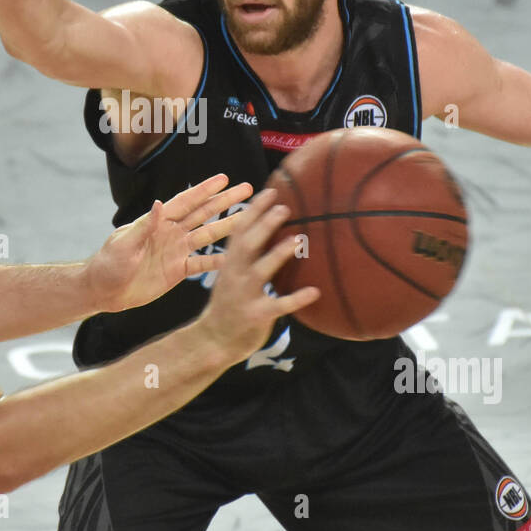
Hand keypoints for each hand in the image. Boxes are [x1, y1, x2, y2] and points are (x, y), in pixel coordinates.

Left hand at [85, 174, 253, 313]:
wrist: (104, 291)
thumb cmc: (108, 264)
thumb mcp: (124, 243)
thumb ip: (144, 226)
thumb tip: (159, 203)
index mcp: (158, 222)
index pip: (185, 202)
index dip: (205, 190)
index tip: (224, 178)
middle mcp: (171, 233)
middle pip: (203, 214)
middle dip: (225, 202)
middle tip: (248, 190)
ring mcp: (176, 251)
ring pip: (208, 236)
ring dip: (228, 226)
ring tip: (250, 217)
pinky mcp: (178, 271)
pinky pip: (202, 264)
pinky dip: (219, 261)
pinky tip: (236, 257)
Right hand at [198, 188, 319, 362]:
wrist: (214, 339)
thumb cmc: (230, 303)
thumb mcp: (232, 275)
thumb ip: (247, 255)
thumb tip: (271, 232)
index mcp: (230, 262)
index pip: (239, 230)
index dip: (254, 210)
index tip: (270, 190)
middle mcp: (235, 274)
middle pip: (248, 244)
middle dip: (265, 225)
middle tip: (285, 208)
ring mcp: (244, 295)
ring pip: (261, 270)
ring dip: (279, 254)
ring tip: (298, 240)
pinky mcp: (256, 315)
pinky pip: (279, 305)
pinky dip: (297, 298)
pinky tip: (315, 292)